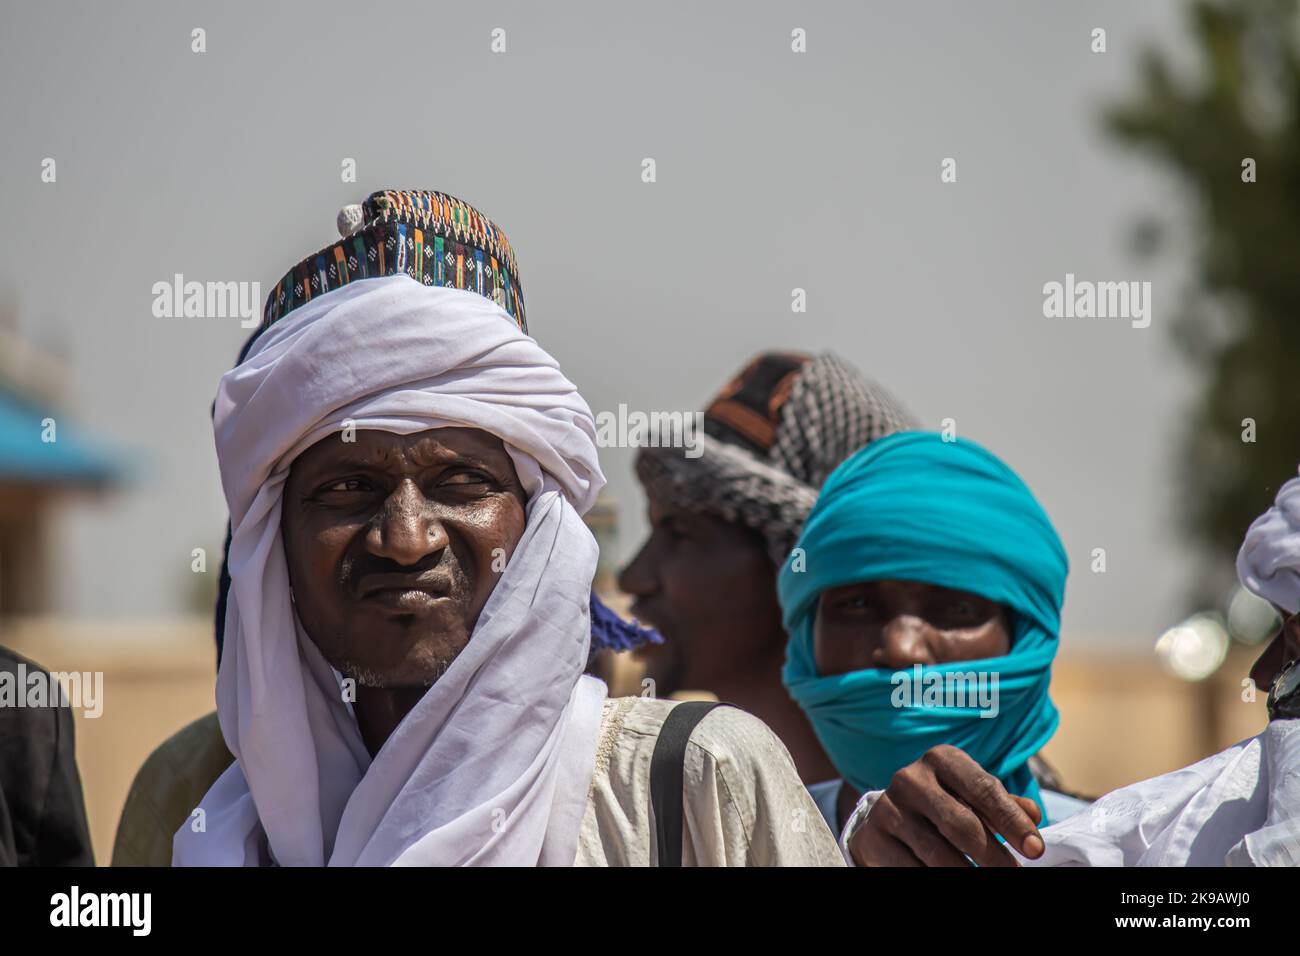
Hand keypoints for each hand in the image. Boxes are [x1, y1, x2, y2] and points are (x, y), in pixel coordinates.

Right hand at [848, 744, 1044, 866]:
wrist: (887, 817)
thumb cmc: (943, 804)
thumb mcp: (971, 795)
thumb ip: (1003, 805)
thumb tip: (1033, 815)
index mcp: (941, 759)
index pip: (984, 789)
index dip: (1012, 822)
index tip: (1035, 850)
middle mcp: (911, 779)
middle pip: (962, 825)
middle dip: (995, 856)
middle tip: (1014, 873)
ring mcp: (889, 809)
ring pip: (938, 854)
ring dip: (968, 875)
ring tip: (986, 883)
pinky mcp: (873, 839)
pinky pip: (912, 869)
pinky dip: (937, 879)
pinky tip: (952, 880)